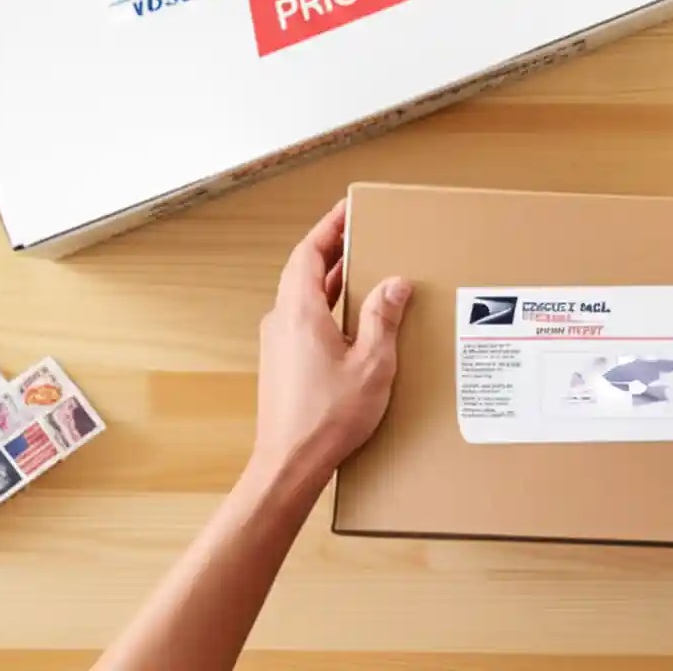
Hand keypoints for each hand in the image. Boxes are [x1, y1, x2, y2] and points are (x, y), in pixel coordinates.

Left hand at [254, 200, 412, 481]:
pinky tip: (352, 320)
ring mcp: (277, 342)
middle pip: (304, 270)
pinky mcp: (281, 362)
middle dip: (333, 249)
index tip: (348, 210)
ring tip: (363, 271)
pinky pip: (303, 319)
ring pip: (302, 296)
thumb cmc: (327, 418)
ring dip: (331, 279)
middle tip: (361, 234)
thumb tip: (394, 284)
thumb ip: (383, 318)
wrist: (290, 463)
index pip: (309, 251)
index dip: (329, 227)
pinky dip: (326, 306)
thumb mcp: (372, 363)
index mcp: (299, 312)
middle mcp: (281, 321)